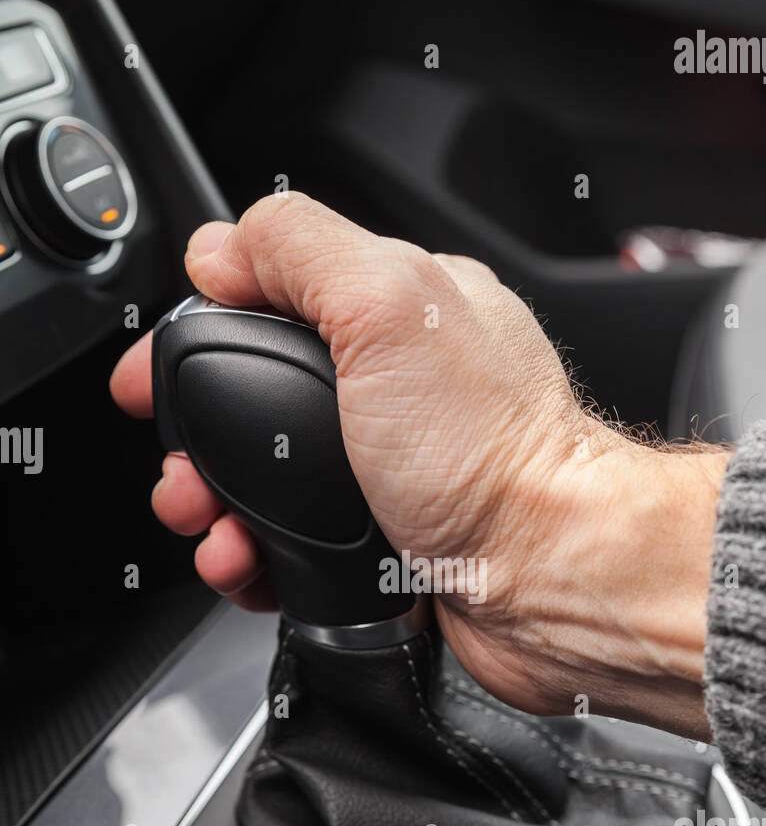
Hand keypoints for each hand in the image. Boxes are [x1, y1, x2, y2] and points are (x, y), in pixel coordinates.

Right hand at [110, 192, 726, 731]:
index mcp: (403, 313)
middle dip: (199, 436)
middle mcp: (399, 389)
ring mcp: (392, 470)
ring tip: (210, 527)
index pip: (274, 298)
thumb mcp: (389, 305)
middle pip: (258, 395)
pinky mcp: (386, 542)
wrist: (549, 581)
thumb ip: (301, 252)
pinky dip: (258, 557)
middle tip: (182, 470)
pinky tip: (250, 564)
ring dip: (219, 503)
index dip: (202, 332)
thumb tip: (224, 244)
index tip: (156, 375)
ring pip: (269, 478)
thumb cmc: (494, 456)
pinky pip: (295, 544)